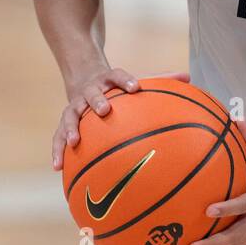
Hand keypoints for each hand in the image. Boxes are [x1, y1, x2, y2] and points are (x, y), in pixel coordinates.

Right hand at [51, 69, 188, 170]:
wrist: (85, 79)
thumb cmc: (118, 86)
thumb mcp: (133, 81)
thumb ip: (160, 80)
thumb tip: (188, 76)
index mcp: (109, 81)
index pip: (118, 76)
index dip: (126, 80)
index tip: (135, 87)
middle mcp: (90, 91)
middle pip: (92, 94)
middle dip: (97, 101)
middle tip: (104, 110)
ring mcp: (75, 106)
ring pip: (70, 115)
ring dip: (71, 128)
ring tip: (74, 142)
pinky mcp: (64, 122)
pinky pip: (57, 137)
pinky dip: (57, 150)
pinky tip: (58, 167)